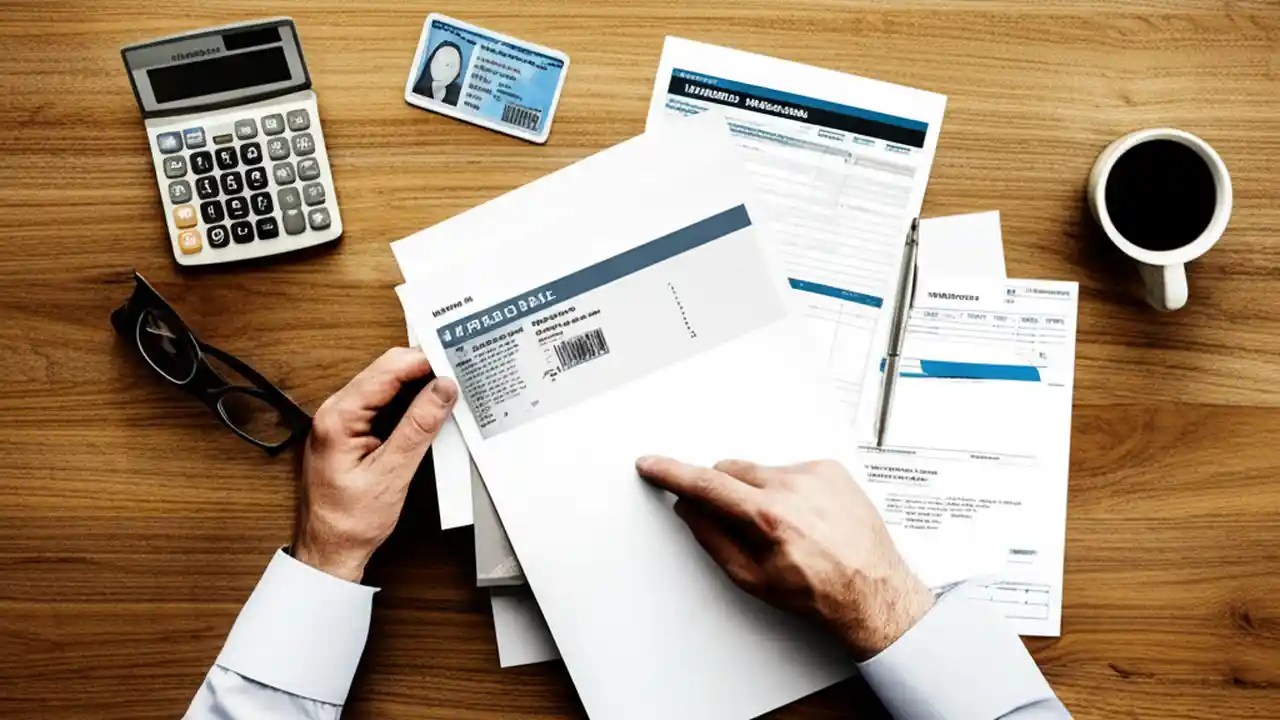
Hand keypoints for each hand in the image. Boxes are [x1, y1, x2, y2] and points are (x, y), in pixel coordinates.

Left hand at [293, 348, 456, 582]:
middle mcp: (334, 413)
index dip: (423, 361)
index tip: (453, 359)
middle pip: (385, 372)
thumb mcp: (391, 473)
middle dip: (423, 368)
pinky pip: (383, 405)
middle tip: (458, 371)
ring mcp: (341, 421)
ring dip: (417, 385)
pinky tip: (430, 408)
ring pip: (386, 386)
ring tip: (450, 388)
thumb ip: (418, 427)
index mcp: (337, 418)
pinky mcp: (351, 432)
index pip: (386, 371)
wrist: (329, 552)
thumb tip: (442, 390)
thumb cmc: (348, 522)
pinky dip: (408, 403)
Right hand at [636, 456, 932, 657]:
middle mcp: (793, 488)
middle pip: (731, 472)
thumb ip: (713, 538)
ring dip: (759, 493)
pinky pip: (791, 470)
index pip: (707, 486)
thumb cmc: (819, 593)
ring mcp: (815, 475)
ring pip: (761, 471)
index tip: (652, 464)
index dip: (673, 474)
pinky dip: (787, 490)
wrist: (872, 592)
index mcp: (769, 517)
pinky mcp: (831, 470)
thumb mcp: (753, 578)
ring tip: (785, 528)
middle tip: (739, 525)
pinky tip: (804, 518)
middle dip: (724, 493)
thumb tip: (690, 510)